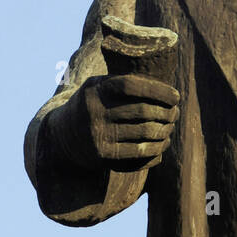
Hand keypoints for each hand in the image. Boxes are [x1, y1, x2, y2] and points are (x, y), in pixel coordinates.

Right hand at [56, 74, 179, 171]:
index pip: (132, 86)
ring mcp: (98, 134)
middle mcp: (95, 110)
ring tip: (170, 127)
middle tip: (175, 114)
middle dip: (166, 113)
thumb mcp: (97, 87)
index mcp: (96, 88)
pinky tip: (162, 144)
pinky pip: (138, 152)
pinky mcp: (102, 154)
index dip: (158, 91)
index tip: (175, 96)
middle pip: (142, 111)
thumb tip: (164, 87)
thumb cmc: (91, 107)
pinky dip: (156, 149)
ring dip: (164, 131)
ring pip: (144, 132)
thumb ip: (123, 82)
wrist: (61, 138)